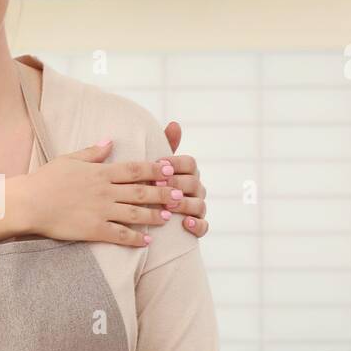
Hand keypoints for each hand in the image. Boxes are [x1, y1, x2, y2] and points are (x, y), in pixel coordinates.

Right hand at [14, 140, 179, 248]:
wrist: (28, 202)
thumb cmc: (45, 179)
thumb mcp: (69, 159)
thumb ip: (92, 152)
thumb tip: (109, 142)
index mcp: (100, 172)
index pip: (135, 170)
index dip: (155, 170)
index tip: (170, 170)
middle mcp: (105, 191)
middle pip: (142, 192)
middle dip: (163, 194)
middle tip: (178, 196)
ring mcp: (100, 211)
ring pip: (136, 214)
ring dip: (154, 216)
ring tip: (167, 218)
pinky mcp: (93, 229)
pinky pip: (120, 235)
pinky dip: (136, 238)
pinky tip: (147, 241)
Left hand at [158, 120, 207, 237]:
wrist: (145, 214)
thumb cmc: (152, 185)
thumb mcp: (155, 167)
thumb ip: (166, 146)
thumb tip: (175, 123)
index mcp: (187, 172)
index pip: (190, 163)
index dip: (176, 163)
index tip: (159, 164)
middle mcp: (196, 188)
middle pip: (194, 182)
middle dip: (177, 183)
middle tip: (160, 185)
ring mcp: (198, 208)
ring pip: (199, 204)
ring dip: (184, 204)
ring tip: (169, 206)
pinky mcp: (198, 227)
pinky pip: (204, 226)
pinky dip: (196, 225)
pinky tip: (185, 224)